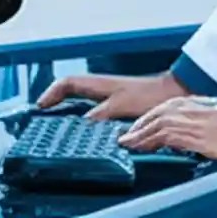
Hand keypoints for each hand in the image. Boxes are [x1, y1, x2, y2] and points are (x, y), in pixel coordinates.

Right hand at [37, 72, 188, 119]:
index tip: (40, 107)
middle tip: (45, 122)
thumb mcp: (121, 106)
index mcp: (100, 84)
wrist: (175, 94)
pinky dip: (86, 121)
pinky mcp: (120, 106)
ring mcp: (111, 97)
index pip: (67, 83)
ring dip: (70, 113)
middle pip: (71, 92)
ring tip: (61, 131)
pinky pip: (95, 112)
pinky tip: (88, 134)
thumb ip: (99, 115)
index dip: (51, 93)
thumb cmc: (151, 96)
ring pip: (82, 103)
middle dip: (56, 104)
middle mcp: (103, 88)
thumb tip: (80, 125)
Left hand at [118, 96, 216, 161]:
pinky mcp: (186, 136)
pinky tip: (140, 148)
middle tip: (126, 138)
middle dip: (138, 128)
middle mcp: (184, 109)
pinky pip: (159, 139)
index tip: (139, 127)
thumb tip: (200, 127)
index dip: (148, 119)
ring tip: (128, 144)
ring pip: (152, 128)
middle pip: (153, 117)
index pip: (162, 110)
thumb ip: (204, 116)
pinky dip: (147, 142)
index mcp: (192, 101)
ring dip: (138, 137)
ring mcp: (184, 121)